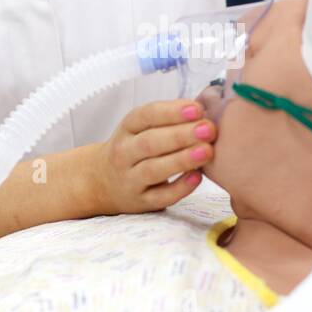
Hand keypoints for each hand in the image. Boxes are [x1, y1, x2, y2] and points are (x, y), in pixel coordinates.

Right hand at [88, 99, 217, 214]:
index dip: (171, 111)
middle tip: (208, 129)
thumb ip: (169, 119)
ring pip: (152, 170)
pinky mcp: (141, 202)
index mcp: (128, 128)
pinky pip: (160, 197)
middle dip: (180, 135)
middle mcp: (124, 153)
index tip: (197, 109)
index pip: (146, 116)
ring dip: (181, 160)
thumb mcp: (142, 128)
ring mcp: (130, 179)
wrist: (104, 181)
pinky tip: (197, 177)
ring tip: (206, 151)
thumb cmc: (135, 149)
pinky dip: (179, 188)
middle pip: (149, 143)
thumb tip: (205, 111)